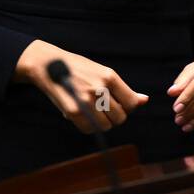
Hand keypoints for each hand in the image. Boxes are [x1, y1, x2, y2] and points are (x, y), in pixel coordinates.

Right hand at [14, 39, 147, 133]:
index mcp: (110, 76)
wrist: (48, 64)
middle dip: (114, 116)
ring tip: (94, 112)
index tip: (118, 104)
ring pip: (106, 125)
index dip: (127, 108)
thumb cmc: (79, 69)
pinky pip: (89, 129)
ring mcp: (86, 101)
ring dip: (102, 122)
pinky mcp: (72, 111)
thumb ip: (124, 89)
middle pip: (120, 117)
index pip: (131, 103)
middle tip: (103, 109)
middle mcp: (100, 89)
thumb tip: (145, 100)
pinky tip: (84, 116)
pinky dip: (88, 127)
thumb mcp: (103, 72)